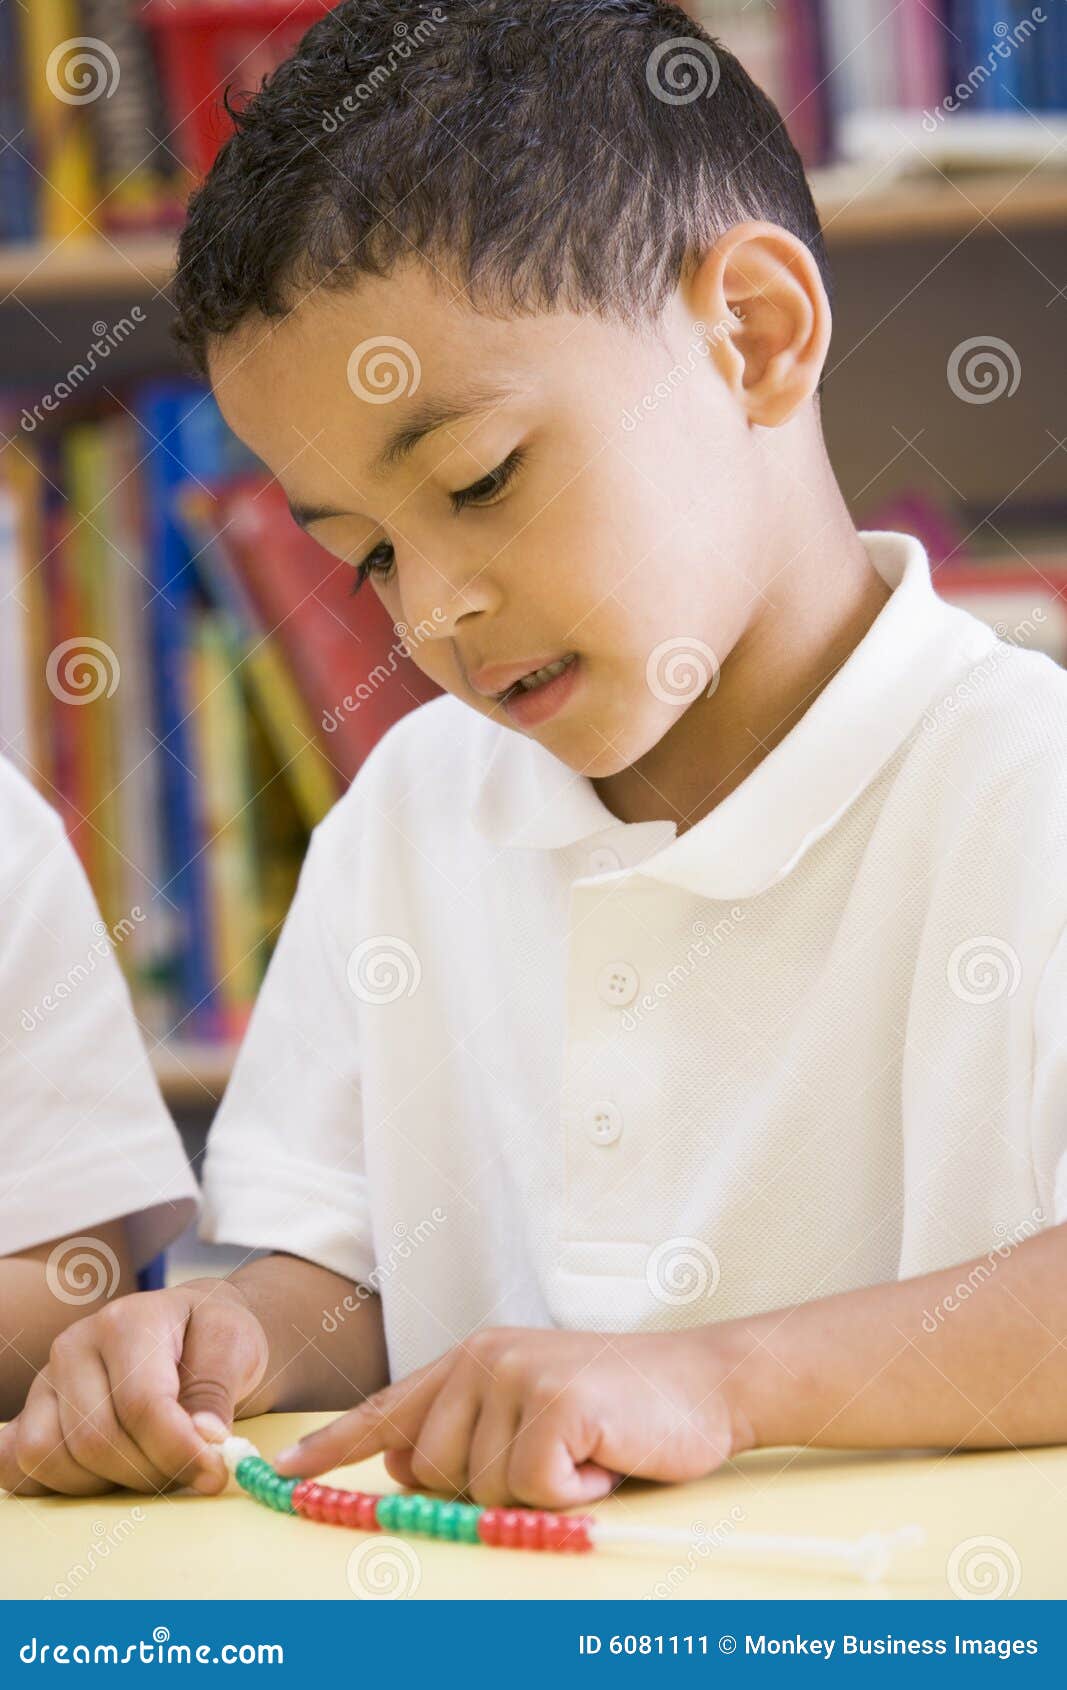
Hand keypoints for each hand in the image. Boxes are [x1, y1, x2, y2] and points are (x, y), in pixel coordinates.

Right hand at [0, 1278, 269, 1497]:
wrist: (189, 1331)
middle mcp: (75, 1346)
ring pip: (54, 1458)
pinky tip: (105, 1476)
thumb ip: (219, 1388)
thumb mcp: (234, 1344)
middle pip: (96, 1440)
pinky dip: (60, 1483)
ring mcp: (47, 1381)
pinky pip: (22, 1465)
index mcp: (126, 1322)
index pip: (141, 1404)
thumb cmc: (210, 1337)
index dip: (179, 1450)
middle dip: (150, 1471)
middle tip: (191, 1470)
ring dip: (109, 1483)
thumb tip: (205, 1438)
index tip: (214, 1472)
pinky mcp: (33, 1414)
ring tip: (154, 1464)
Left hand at [274, 1325, 752, 1508]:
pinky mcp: (555, 1404)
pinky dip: (574, 1495)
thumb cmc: (620, 1412)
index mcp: (473, 1360)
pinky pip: (533, 1490)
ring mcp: (517, 1377)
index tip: (282, 1473)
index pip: (389, 1409)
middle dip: (491, 1488)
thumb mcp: (533, 1414)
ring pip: (484, 1489)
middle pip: (434, 1472)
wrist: (706, 1384)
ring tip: (586, 1454)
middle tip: (555, 1459)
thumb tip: (401, 1466)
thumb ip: (467, 1434)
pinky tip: (604, 1460)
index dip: (332, 1446)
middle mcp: (484, 1359)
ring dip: (541, 1491)